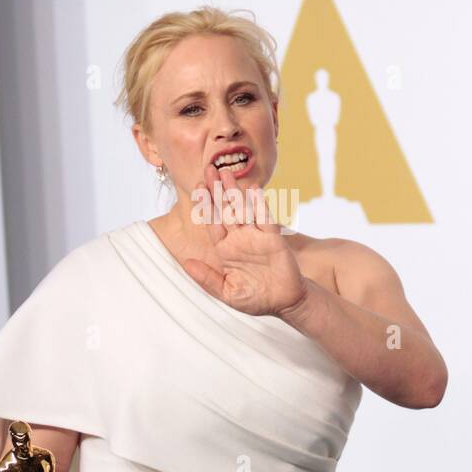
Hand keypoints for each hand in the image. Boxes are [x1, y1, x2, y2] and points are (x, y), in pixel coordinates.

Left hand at [182, 162, 308, 316]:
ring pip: (243, 209)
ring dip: (234, 191)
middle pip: (226, 209)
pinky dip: (259, 205)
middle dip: (217, 189)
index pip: (212, 222)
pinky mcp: (273, 239)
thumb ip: (207, 278)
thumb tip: (186, 263)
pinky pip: (265, 219)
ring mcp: (256, 236)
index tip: (196, 187)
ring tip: (225, 172)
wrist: (284, 302)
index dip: (205, 205)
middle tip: (208, 168)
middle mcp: (239, 238)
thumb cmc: (255, 298)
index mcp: (225, 249)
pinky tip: (252, 190)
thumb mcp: (227, 292)